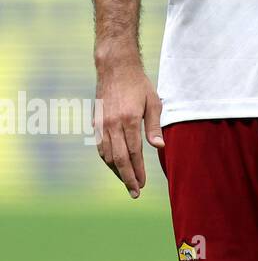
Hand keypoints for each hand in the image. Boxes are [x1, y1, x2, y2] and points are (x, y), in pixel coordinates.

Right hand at [94, 58, 163, 198]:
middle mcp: (112, 125)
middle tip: (135, 192)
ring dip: (116, 171)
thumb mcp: (153, 102)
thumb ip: (154, 126)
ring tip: (127, 181)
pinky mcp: (96, 123)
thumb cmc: (139, 85)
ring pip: (107, 156)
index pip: (133, 153)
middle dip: (127, 178)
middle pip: (119, 159)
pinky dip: (107, 159)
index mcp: (129, 120)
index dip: (137, 171)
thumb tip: (159, 147)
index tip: (142, 185)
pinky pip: (100, 147)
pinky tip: (115, 165)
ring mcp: (102, 124)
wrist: (115, 68)